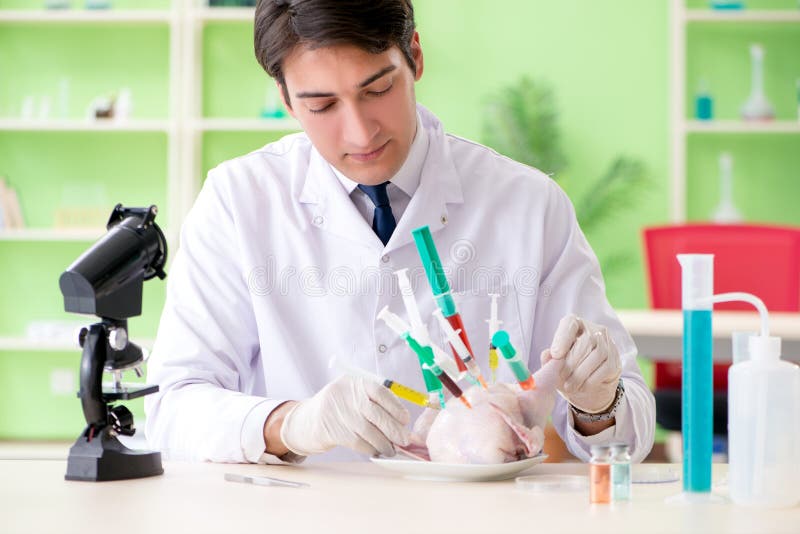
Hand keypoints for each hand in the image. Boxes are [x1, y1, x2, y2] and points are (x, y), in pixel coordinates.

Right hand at [280, 374, 410, 456]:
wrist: (307, 420)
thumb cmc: (339, 407)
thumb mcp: (352, 394)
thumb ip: (374, 401)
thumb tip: (401, 420)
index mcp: (354, 383)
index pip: (380, 392)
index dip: (396, 407)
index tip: (405, 419)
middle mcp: (346, 396)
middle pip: (376, 414)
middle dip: (393, 429)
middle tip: (404, 439)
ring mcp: (339, 414)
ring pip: (369, 431)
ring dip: (384, 443)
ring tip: (391, 449)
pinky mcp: (334, 432)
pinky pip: (359, 442)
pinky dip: (371, 448)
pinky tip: (377, 450)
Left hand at [541, 314, 621, 413]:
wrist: (589, 383)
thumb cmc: (569, 367)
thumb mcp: (556, 364)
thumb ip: (549, 359)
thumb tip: (547, 354)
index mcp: (575, 324)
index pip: (570, 323)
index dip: (562, 338)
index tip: (555, 354)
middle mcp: (594, 330)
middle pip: (586, 342)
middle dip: (571, 362)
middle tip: (561, 377)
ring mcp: (607, 344)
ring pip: (597, 355)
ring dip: (580, 374)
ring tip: (569, 386)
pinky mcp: (614, 359)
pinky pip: (605, 368)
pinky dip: (591, 380)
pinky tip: (581, 387)